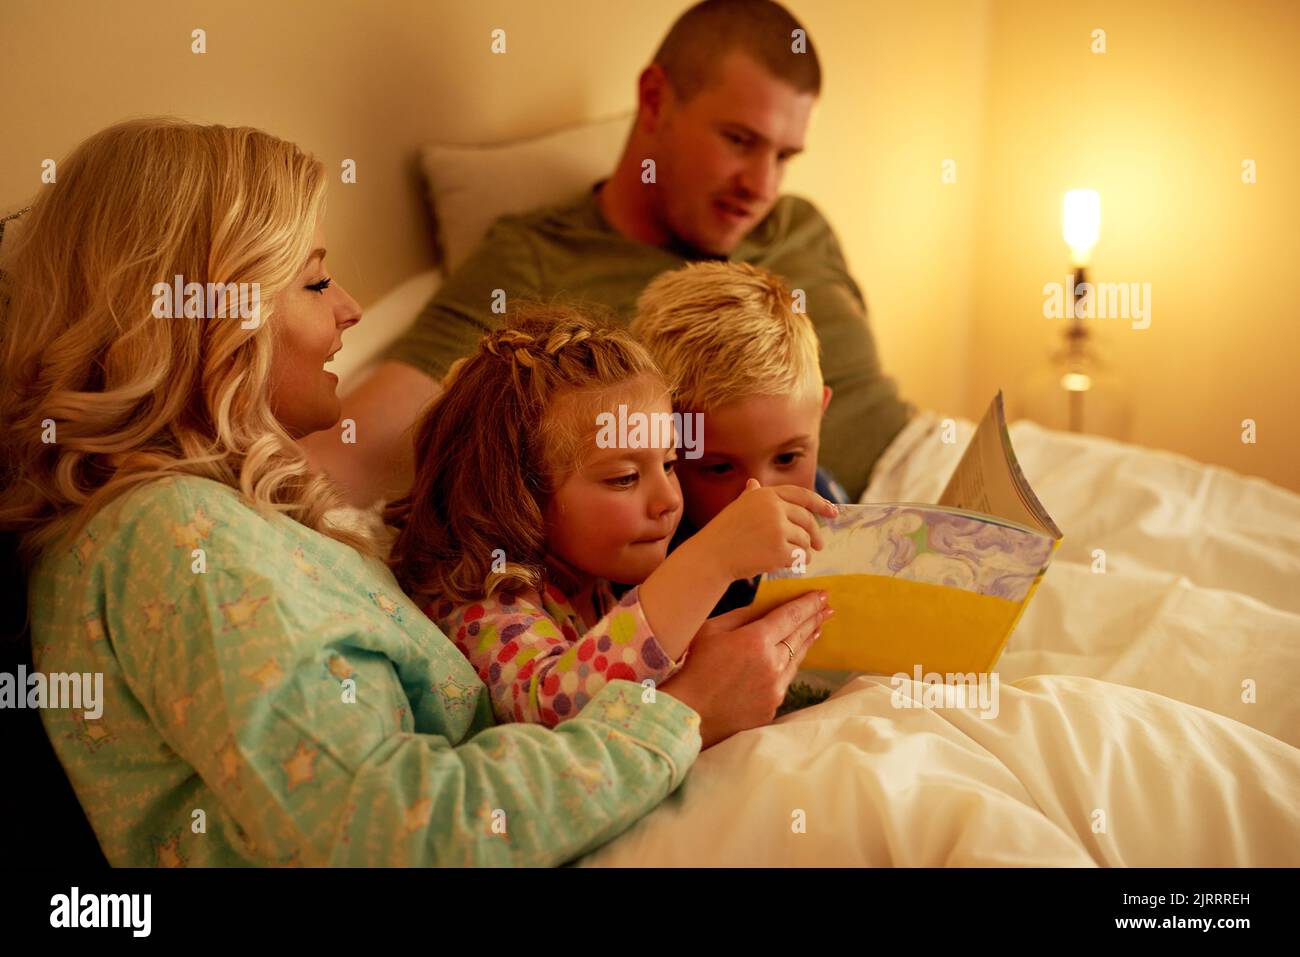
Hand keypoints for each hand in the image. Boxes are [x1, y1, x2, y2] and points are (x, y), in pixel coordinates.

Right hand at [658, 590, 833, 747]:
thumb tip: (765, 607)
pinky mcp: (773, 706)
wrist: (690, 714)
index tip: (822, 594)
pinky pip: (785, 680)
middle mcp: (772, 664)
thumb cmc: (694, 667)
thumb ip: (742, 616)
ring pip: (796, 659)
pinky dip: (788, 666)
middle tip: (827, 607)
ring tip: (815, 629)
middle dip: (814, 619)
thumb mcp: (711, 631)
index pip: (790, 616)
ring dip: (806, 641)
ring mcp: (775, 688)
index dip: (808, 604)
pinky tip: (790, 658)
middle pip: (799, 636)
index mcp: (756, 641)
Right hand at [693, 478, 837, 581]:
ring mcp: (777, 528)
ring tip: (794, 557)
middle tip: (820, 545)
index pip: (801, 495)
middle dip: (815, 533)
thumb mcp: (737, 508)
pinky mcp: (779, 549)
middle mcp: (773, 507)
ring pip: (804, 539)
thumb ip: (751, 496)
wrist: (711, 557)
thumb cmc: (723, 534)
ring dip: (804, 550)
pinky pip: (800, 555)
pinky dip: (799, 561)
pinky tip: (791, 564)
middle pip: (806, 519)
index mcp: (765, 494)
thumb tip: (754, 483)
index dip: (820, 503)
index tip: (833, 511)